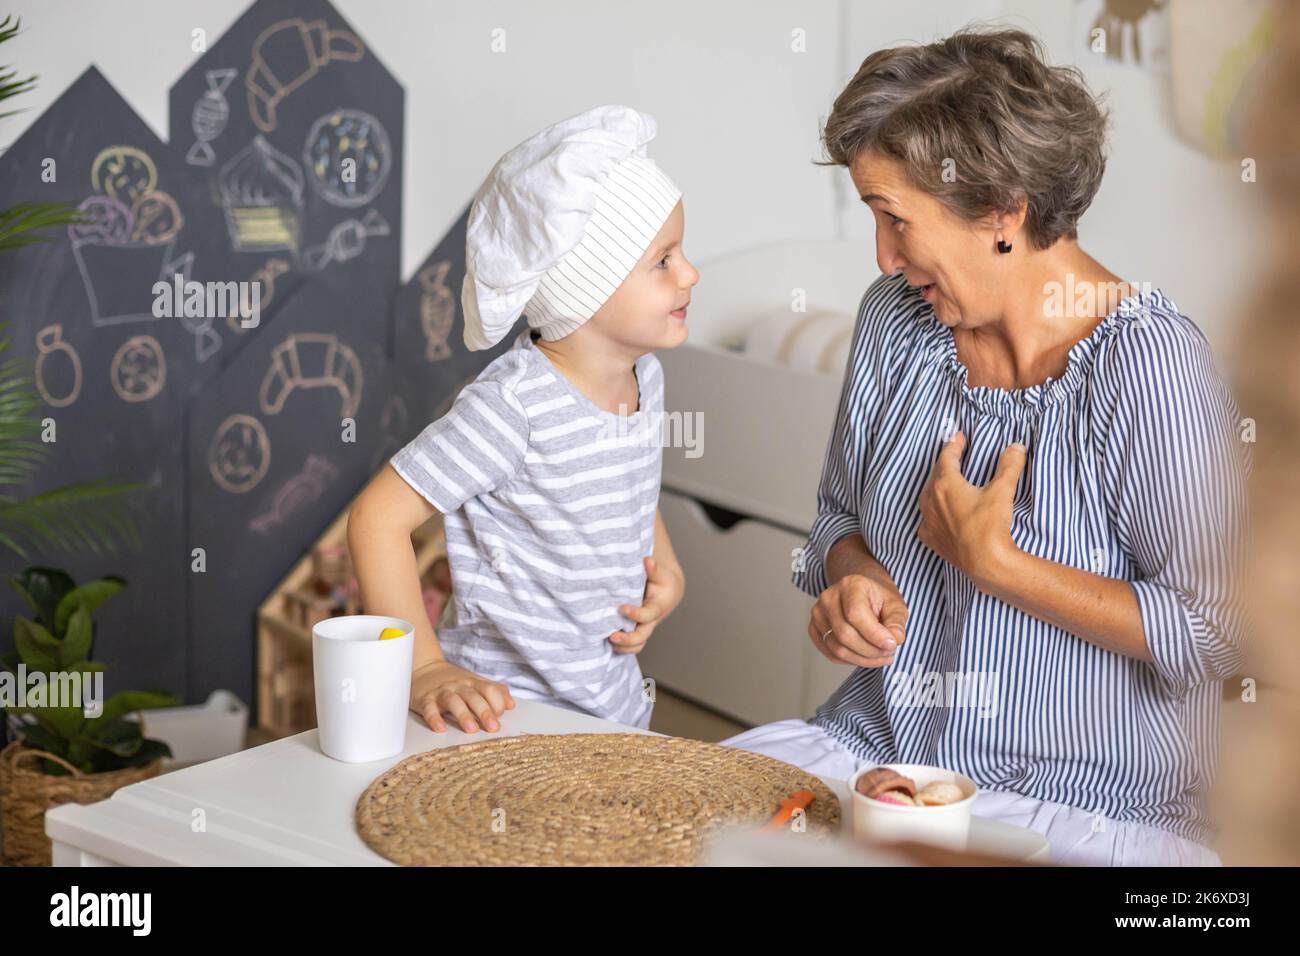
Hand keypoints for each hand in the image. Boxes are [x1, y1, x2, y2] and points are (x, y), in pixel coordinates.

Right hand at [411, 659, 514, 733]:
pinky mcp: (425, 699)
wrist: (423, 668)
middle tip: (493, 728)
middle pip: (474, 696)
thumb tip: (511, 705)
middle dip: (485, 712)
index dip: (497, 702)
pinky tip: (441, 728)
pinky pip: (429, 708)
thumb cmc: (453, 681)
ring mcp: (441, 692)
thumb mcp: (475, 682)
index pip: (489, 689)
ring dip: (464, 715)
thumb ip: (494, 692)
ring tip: (472, 730)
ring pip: (453, 701)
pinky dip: (434, 718)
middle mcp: (458, 686)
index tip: (500, 717)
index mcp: (473, 682)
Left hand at [610, 555, 683, 653]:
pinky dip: (621, 648)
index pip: (647, 615)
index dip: (635, 614)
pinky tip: (606, 643)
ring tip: (608, 641)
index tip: (622, 608)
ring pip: (637, 645)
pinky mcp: (637, 632)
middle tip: (611, 636)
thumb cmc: (662, 581)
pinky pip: (631, 646)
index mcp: (657, 608)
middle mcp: (651, 622)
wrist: (667, 594)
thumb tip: (648, 560)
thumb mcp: (661, 574)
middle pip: (642, 637)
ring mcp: (644, 629)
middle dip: (627, 639)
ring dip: (623, 647)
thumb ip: (654, 569)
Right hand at [809, 571, 907, 667]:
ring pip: (837, 648)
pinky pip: (830, 654)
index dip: (874, 635)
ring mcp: (818, 614)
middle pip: (845, 634)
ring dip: (862, 659)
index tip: (892, 645)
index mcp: (850, 585)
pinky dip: (851, 660)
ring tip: (879, 656)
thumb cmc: (878, 598)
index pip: (855, 614)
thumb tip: (894, 640)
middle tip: (889, 653)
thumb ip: (896, 622)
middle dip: (871, 651)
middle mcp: (829, 597)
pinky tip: (864, 655)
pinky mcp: (814, 629)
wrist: (862, 594)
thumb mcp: (895, 605)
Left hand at [917, 431, 1024, 589]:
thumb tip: (1016, 447)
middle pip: (935, 475)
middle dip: (945, 463)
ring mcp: (928, 521)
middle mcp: (931, 501)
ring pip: (927, 496)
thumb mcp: (1002, 490)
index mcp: (945, 485)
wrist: (985, 562)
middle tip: (953, 454)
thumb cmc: (990, 525)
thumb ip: (1009, 466)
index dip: (953, 445)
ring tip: (944, 480)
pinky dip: (931, 511)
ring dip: (936, 485)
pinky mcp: (931, 538)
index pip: (946, 458)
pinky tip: (937, 513)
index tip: (958, 437)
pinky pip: (926, 519)